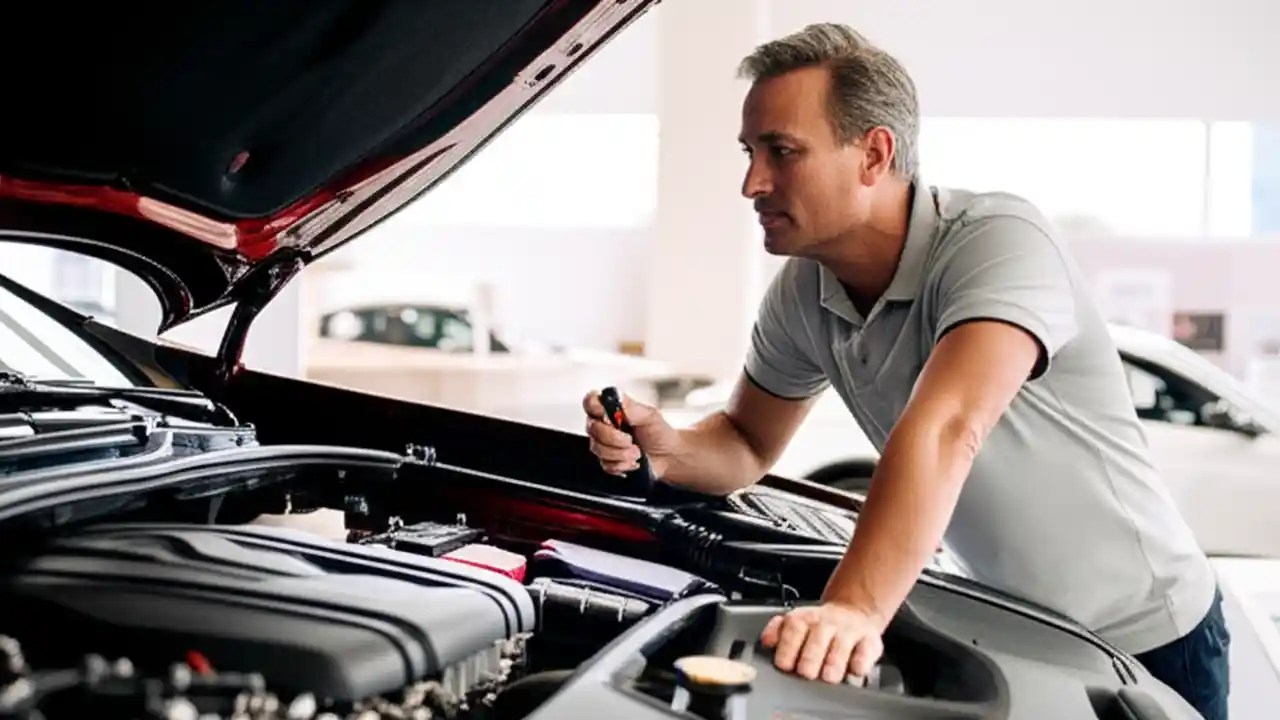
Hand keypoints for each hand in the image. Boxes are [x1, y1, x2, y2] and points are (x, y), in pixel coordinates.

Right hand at [582, 389, 678, 476]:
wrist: (668, 456)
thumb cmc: (659, 433)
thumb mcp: (649, 415)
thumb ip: (630, 406)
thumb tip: (617, 397)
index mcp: (611, 409)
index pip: (590, 402)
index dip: (595, 408)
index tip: (609, 417)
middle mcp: (603, 425)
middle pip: (592, 428)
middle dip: (613, 437)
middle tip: (630, 440)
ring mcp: (603, 444)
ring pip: (597, 448)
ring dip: (620, 453)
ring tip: (637, 452)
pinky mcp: (607, 461)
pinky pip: (605, 464)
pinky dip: (622, 464)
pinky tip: (632, 461)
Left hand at [760, 602, 884, 683]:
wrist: (854, 612)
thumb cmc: (819, 627)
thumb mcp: (795, 622)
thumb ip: (776, 631)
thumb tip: (767, 641)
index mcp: (805, 619)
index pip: (794, 629)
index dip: (788, 648)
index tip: (784, 664)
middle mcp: (827, 623)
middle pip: (817, 639)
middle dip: (811, 658)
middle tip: (806, 672)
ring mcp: (849, 631)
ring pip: (841, 646)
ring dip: (834, 662)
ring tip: (828, 676)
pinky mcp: (870, 642)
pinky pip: (866, 651)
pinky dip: (860, 661)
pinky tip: (854, 670)